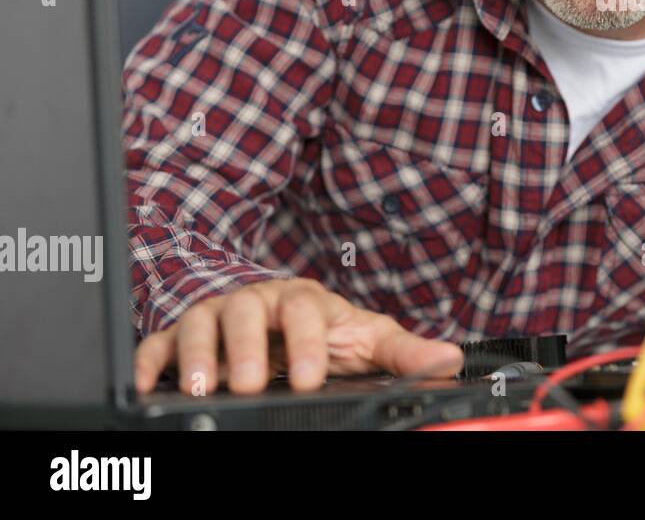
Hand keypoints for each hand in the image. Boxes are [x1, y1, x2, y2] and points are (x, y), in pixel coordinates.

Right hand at [134, 277, 463, 394]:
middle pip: (247, 311)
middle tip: (248, 384)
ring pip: (202, 322)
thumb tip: (450, 358)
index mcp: (305, 300)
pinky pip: (161, 342)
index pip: (306, 311)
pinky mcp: (183, 336)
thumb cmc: (324, 333)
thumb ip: (404, 353)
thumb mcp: (366, 340)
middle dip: (247, 347)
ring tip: (204, 387)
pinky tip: (150, 385)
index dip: (308, 342)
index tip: (312, 376)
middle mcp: (258, 302)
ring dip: (200, 354)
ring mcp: (218, 315)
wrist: (280, 323)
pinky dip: (153, 361)